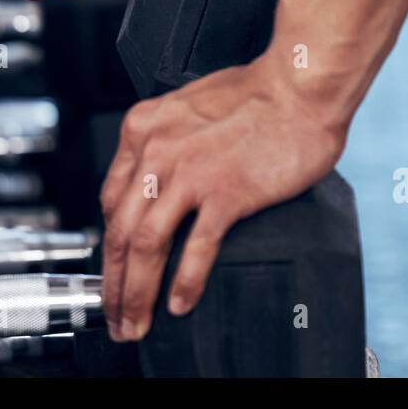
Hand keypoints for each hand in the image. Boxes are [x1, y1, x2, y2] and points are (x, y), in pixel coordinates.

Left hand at [98, 49, 346, 341]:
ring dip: (137, 291)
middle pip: (120, 230)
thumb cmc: (255, 94)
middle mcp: (158, 150)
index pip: (111, 200)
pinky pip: (196, 247)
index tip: (113, 271)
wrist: (298, 86)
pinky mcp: (227, 191)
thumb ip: (165, 143)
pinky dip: (185, 281)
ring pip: (147, 244)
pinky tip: (181, 302)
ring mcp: (191, 172)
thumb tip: (155, 184)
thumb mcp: (186, 108)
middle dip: (113, 283)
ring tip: (138, 322)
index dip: (109, 245)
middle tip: (115, 315)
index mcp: (144, 129)